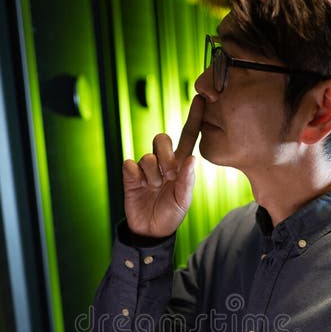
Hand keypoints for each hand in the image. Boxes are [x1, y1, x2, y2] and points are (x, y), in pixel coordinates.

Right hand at [122, 94, 203, 238]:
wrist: (150, 231)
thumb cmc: (170, 215)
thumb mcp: (183, 201)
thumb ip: (187, 181)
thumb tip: (191, 159)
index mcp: (180, 165)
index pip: (187, 137)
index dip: (194, 119)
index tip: (200, 100)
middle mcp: (162, 162)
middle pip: (162, 139)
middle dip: (166, 156)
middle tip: (169, 175)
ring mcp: (146, 168)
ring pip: (148, 155)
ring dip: (153, 173)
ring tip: (155, 187)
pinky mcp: (130, 175)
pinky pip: (131, 164)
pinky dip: (137, 176)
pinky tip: (141, 187)